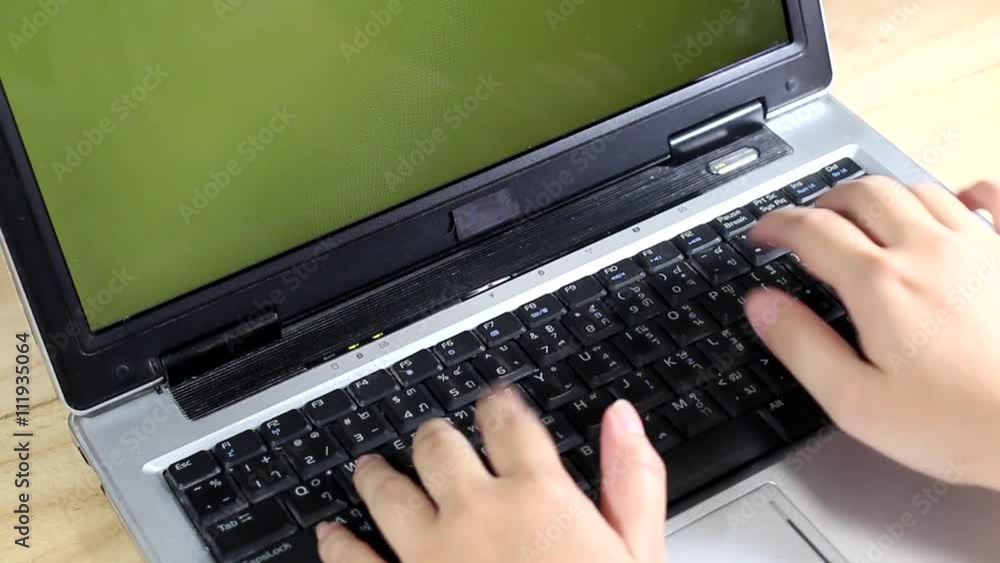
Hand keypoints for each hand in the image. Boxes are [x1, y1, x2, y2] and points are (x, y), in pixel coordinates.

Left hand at [315, 391, 666, 562]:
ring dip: (378, 475)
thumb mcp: (638, 554)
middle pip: (439, 449)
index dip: (499, 405)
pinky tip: (331, 535)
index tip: (493, 404)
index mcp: (537, 496)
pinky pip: (354, 562)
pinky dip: (338, 545)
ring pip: (388, 493)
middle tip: (432, 435)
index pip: (508, 423)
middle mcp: (477, 514)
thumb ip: (631, 481)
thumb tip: (622, 419)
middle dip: (435, 436)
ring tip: (371, 467)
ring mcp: (430, 556)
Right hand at [746, 177, 999, 489]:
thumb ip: (801, 346)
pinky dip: (964, 190)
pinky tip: (956, 198)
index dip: (777, 225)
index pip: (812, 230)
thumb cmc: (960, 426)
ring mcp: (979, 244)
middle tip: (808, 223)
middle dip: (825, 202)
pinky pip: (991, 196)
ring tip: (866, 216)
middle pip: (864, 193)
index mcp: (880, 283)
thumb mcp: (856, 401)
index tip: (762, 234)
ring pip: (918, 189)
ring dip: (882, 195)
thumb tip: (762, 305)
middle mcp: (927, 250)